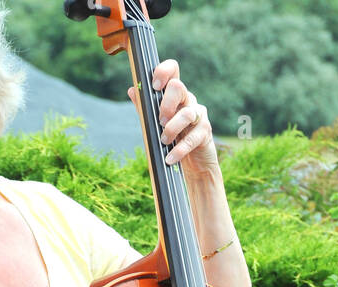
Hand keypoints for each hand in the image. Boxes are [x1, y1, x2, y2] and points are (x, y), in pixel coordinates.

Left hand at [129, 58, 217, 173]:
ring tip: (163, 140)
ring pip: (186, 113)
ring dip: (172, 128)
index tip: (155, 86)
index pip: (173, 71)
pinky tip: (170, 158)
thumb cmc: (173, 141)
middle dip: (166, 104)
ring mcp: (199, 115)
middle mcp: (188, 100)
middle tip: (160, 121)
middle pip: (178, 86)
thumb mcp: (155, 125)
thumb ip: (145, 109)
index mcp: (175, 95)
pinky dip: (179, 149)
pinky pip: (192, 138)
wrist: (193, 164)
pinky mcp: (205, 132)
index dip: (163, 72)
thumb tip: (132, 90)